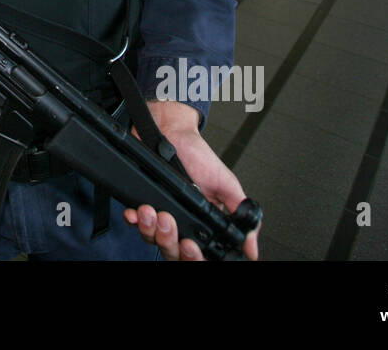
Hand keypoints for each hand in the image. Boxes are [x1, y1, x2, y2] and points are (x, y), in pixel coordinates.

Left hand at [123, 101, 259, 260]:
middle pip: (174, 252)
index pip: (197, 253)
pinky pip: (135, 222)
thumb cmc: (197, 155)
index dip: (194, 256)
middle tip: (171, 223)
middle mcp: (182, 224)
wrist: (171, 131)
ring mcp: (161, 216)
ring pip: (154, 240)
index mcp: (202, 224)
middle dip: (172, 243)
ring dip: (152, 229)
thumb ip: (239, 212)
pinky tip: (136, 212)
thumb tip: (252, 247)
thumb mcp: (226, 183)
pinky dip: (134, 220)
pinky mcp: (143, 205)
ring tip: (154, 211)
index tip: (192, 247)